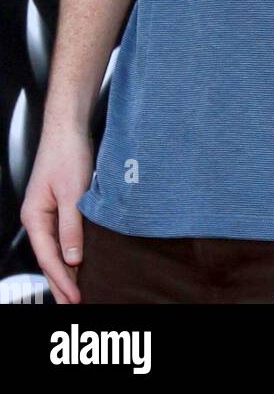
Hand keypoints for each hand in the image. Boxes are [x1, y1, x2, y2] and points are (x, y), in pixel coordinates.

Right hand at [20, 127, 92, 303]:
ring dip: (66, 270)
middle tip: (74, 306)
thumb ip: (71, 226)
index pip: (49, 257)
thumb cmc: (66, 152)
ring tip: (76, 292)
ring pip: (55, 249)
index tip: (75, 298)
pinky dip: (70, 252)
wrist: (69, 126)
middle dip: (60, 283)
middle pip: (48, 258)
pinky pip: (63, 236)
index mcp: (34, 216)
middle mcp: (37, 217)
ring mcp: (48, 211)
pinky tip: (79, 261)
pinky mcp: (60, 204)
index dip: (62, 280)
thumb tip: (72, 258)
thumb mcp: (72, 192)